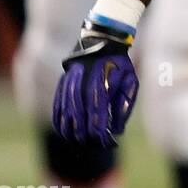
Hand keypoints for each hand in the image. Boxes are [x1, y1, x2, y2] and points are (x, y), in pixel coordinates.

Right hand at [52, 19, 139, 143]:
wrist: (101, 42)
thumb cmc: (120, 64)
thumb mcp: (131, 82)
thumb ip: (124, 106)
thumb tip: (118, 131)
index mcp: (101, 90)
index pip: (97, 122)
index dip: (102, 137)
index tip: (109, 143)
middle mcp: (82, 90)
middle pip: (80, 124)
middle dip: (88, 139)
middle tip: (97, 145)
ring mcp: (69, 87)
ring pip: (66, 119)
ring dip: (73, 135)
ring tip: (82, 142)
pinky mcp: (62, 86)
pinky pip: (56, 109)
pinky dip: (60, 123)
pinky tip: (66, 132)